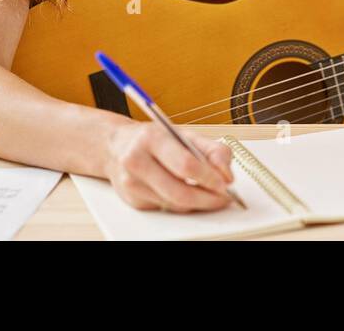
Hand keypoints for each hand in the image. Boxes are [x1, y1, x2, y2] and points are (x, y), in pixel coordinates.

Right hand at [103, 121, 235, 211]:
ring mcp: (131, 183)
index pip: (185, 165)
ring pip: (174, 204)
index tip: (225, 184)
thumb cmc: (154, 139)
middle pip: (179, 192)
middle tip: (223, 198)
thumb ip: (213, 150)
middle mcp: (137, 160)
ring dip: (197, 204)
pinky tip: (186, 193)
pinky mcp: (132, 200)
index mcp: (152, 138)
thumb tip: (227, 175)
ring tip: (209, 195)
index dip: (209, 178)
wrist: (116, 146)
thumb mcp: (185, 134)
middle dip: (207, 199)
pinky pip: (166, 208)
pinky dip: (181, 204)